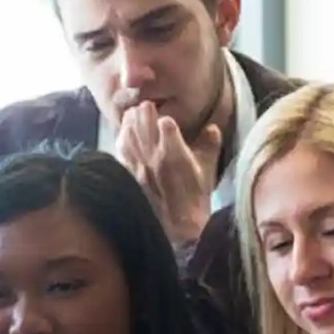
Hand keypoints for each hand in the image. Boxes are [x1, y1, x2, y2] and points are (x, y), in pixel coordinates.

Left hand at [115, 101, 222, 244]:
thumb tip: (212, 128)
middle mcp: (154, 156)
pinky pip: (122, 151)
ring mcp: (139, 165)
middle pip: (143, 125)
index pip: (166, 125)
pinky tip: (122, 134)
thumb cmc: (195, 199)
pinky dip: (121, 139)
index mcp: (175, 154)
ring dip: (130, 122)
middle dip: (144, 112)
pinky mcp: (129, 175)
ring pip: (130, 135)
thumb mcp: (208, 171)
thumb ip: (209, 146)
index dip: (166, 119)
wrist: (177, 227)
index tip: (166, 118)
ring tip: (132, 114)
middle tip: (145, 106)